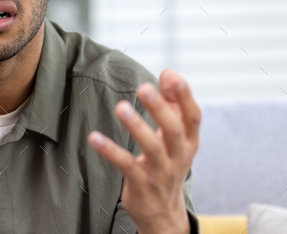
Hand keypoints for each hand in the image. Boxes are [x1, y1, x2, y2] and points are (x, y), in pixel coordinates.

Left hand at [87, 69, 200, 233]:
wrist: (164, 212)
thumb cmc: (168, 163)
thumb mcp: (176, 138)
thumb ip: (172, 104)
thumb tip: (168, 73)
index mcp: (189, 141)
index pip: (193, 116)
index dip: (184, 96)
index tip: (171, 76)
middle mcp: (178, 156)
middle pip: (173, 130)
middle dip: (159, 108)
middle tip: (143, 87)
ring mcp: (160, 171)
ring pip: (152, 148)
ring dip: (136, 126)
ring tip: (120, 107)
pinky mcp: (140, 183)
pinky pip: (125, 164)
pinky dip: (110, 150)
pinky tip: (94, 138)